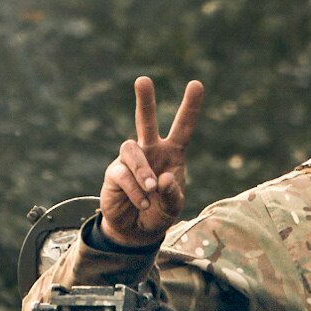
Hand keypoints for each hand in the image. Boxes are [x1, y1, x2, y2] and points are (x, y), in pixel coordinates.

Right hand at [99, 76, 204, 247]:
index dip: (190, 107)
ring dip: (143, 170)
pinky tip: (143, 202)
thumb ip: (172, 194)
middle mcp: (150, 151)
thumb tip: (162, 178)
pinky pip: (123, 174)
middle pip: (145, 120)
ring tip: (151, 190)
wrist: (137, 230)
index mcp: (172, 153)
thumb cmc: (160, 212)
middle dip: (145, 100)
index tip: (196, 84)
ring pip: (131, 149)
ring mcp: (131, 160)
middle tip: (143, 80)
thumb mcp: (173, 206)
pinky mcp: (115, 173)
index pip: (183, 127)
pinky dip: (135, 190)